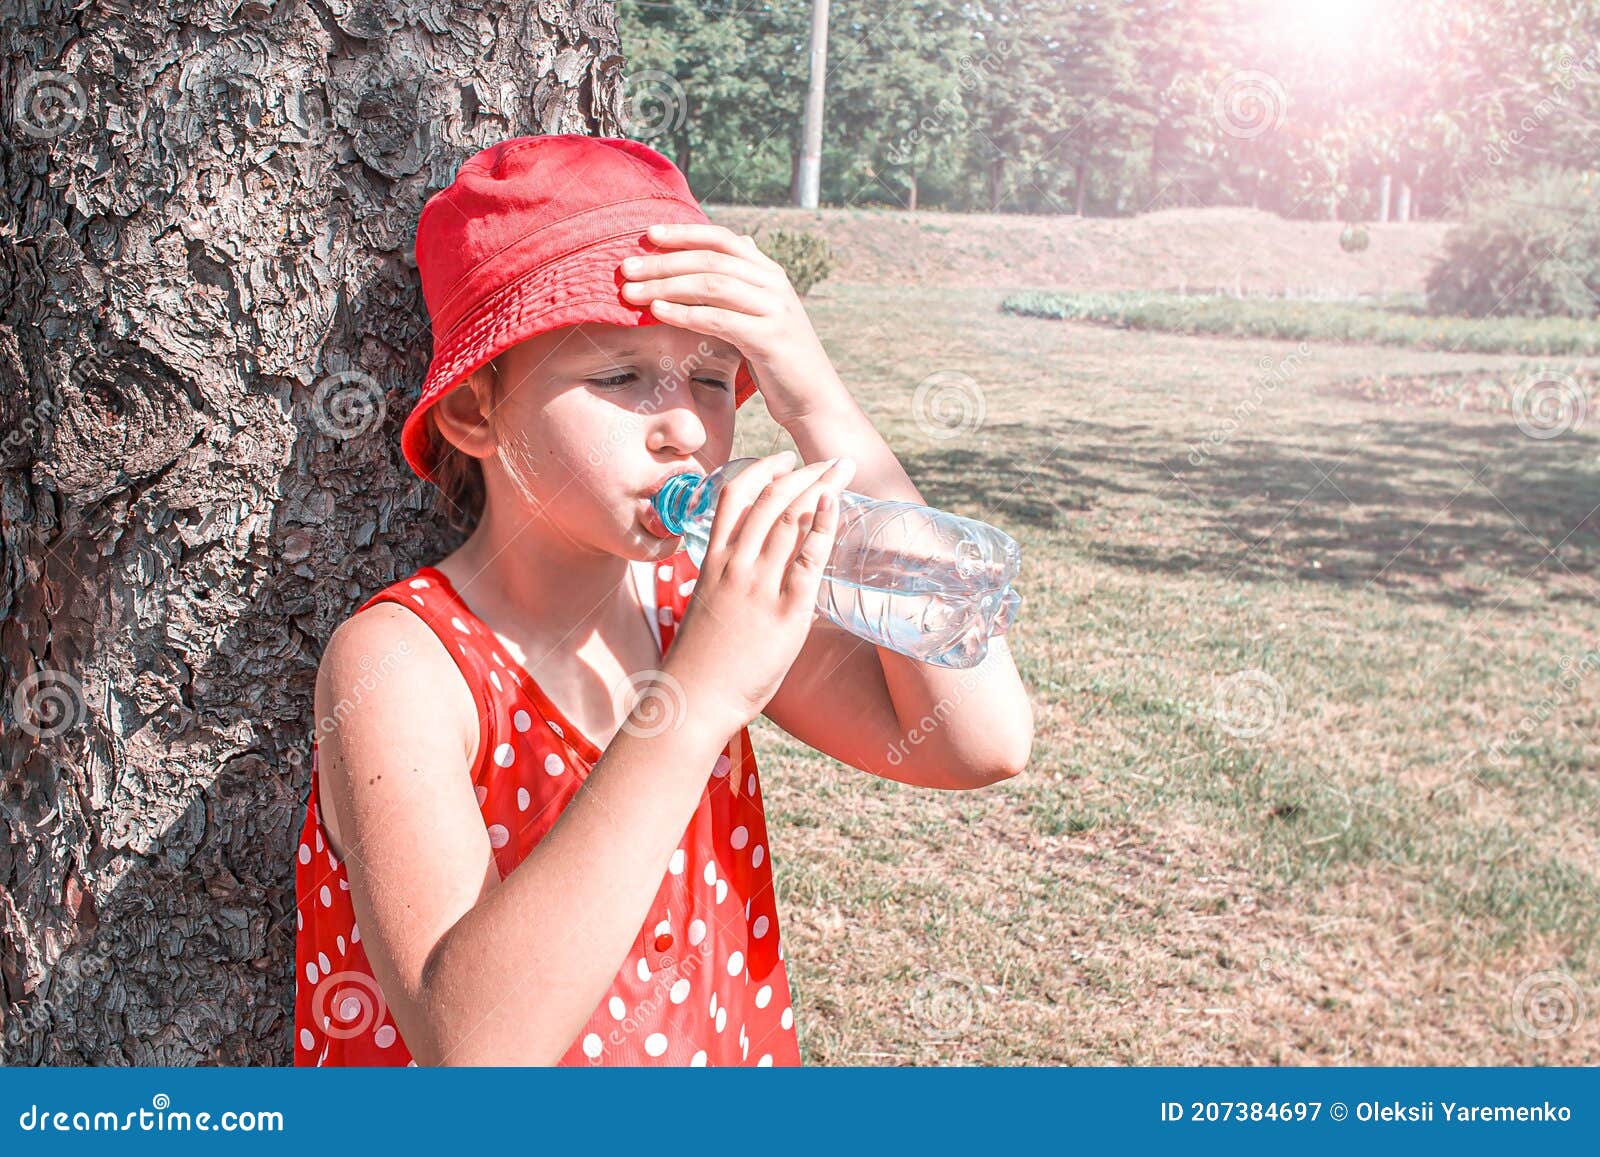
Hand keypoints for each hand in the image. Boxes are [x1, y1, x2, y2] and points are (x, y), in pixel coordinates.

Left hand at [620, 223, 847, 426]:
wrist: (814, 399)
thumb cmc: (780, 359)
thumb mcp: (764, 312)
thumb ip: (748, 281)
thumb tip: (740, 241)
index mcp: (770, 273)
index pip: (723, 239)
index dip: (685, 233)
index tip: (649, 234)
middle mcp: (774, 284)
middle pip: (710, 260)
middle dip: (663, 261)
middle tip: (626, 268)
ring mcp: (774, 309)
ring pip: (711, 285)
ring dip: (666, 285)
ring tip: (631, 292)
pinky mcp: (769, 337)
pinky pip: (719, 318)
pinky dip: (684, 313)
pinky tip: (657, 312)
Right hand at [663, 450, 856, 731]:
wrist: (697, 698)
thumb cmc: (703, 662)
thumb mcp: (709, 608)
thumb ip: (734, 584)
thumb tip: (766, 578)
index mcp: (713, 561)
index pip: (734, 496)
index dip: (761, 470)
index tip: (784, 460)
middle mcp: (735, 565)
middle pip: (770, 500)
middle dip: (803, 472)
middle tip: (829, 461)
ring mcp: (759, 586)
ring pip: (790, 519)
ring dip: (820, 487)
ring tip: (841, 472)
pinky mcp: (785, 611)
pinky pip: (808, 559)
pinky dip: (823, 526)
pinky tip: (836, 505)